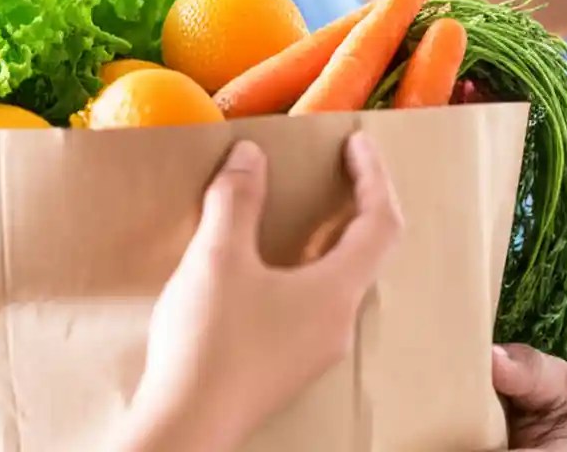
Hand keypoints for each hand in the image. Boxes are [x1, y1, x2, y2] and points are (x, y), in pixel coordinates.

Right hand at [115, 133, 404, 451]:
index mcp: (336, 292)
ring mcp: (313, 351)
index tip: (356, 143)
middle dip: (352, 205)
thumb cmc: (209, 343)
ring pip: (335, 282)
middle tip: (332, 172)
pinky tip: (259, 268)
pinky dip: (298, 270)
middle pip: (364, 253)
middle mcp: (338, 323)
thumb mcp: (218, 258)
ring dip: (322, 240)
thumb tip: (249, 156)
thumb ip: (236, 200)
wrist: (186, 427)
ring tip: (293, 212)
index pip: (380, 223)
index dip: (374, 176)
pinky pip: (308, 305)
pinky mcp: (286, 366)